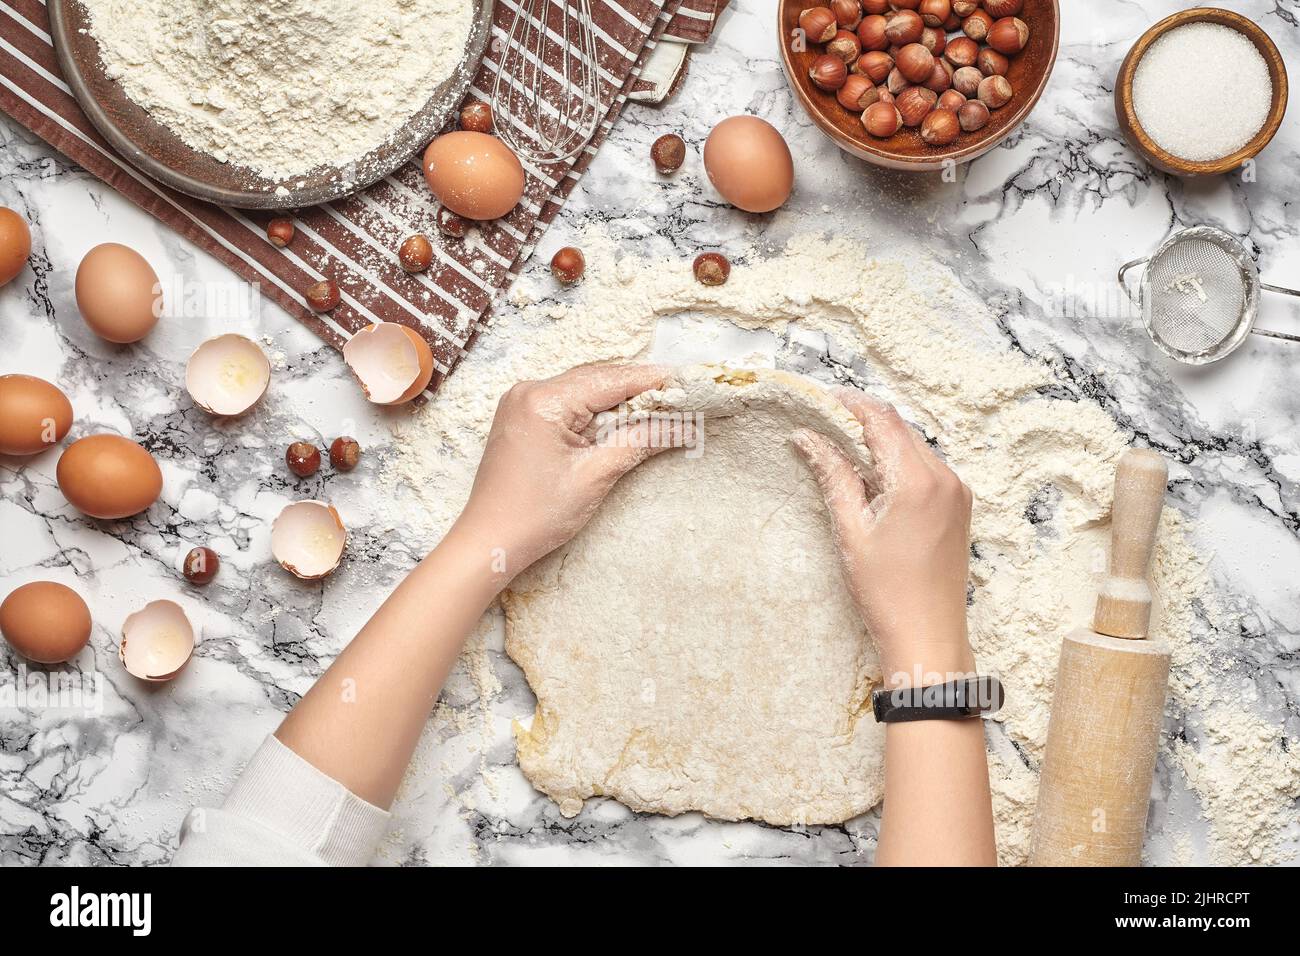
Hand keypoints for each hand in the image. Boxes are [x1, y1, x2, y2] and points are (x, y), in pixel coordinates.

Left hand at [452, 364, 685, 583]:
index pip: (610, 380)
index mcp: (544, 401)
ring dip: (618, 400)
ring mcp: (521, 403)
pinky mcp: (521, 418)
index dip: (650, 380)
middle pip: (596, 379)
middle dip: (637, 389)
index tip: (684, 380)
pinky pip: (567, 403)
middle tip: (678, 397)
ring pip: (583, 390)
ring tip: (658, 407)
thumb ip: (638, 441)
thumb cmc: (535, 514)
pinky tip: (620, 419)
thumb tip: (679, 425)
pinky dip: (595, 411)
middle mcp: (529, 391)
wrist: (489, 541)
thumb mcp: (595, 476)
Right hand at [792, 388, 973, 686]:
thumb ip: (833, 476)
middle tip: (824, 425)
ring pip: (914, 448)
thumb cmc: (886, 592)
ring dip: (881, 445)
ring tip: (843, 455)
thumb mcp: (851, 530)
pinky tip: (873, 483)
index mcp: (918, 480)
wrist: (929, 637)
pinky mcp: (960, 507)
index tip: (822, 399)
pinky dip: (898, 465)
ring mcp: (958, 492)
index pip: (882, 420)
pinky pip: (927, 470)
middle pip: (900, 430)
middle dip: (863, 423)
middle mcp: (946, 478)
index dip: (850, 404)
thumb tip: (807, 437)